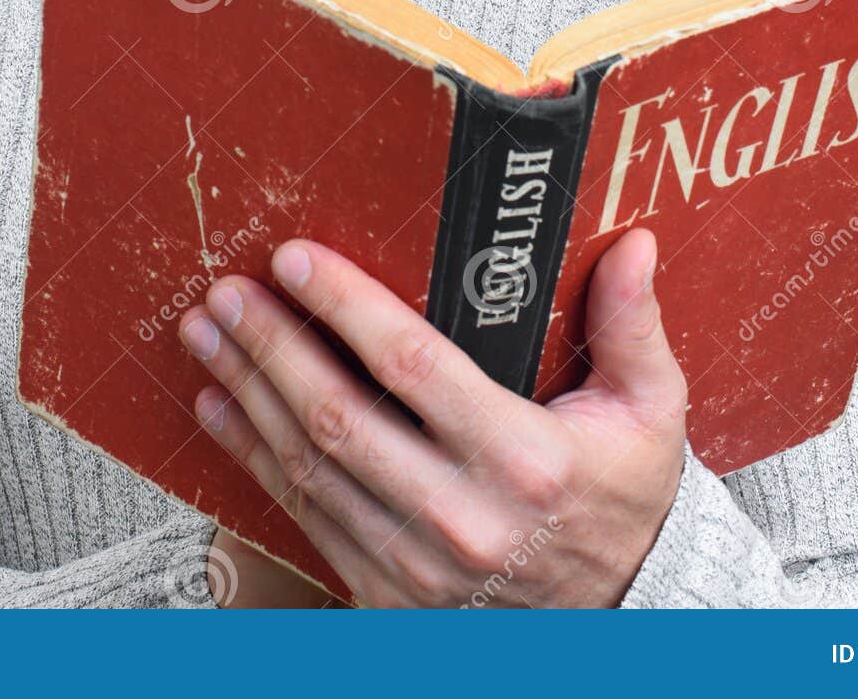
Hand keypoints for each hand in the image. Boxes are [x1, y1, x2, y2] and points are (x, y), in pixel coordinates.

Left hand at [175, 227, 685, 607]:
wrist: (622, 614)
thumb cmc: (626, 494)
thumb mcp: (651, 409)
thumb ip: (633, 325)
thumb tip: (634, 244)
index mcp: (524, 459)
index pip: (411, 365)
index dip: (343, 306)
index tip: (294, 258)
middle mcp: (462, 516)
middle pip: (339, 416)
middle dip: (271, 345)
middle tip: (225, 291)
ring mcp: (417, 567)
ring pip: (309, 468)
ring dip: (247, 394)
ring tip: (206, 335)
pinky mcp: (388, 597)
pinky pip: (304, 517)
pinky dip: (253, 458)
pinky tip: (220, 408)